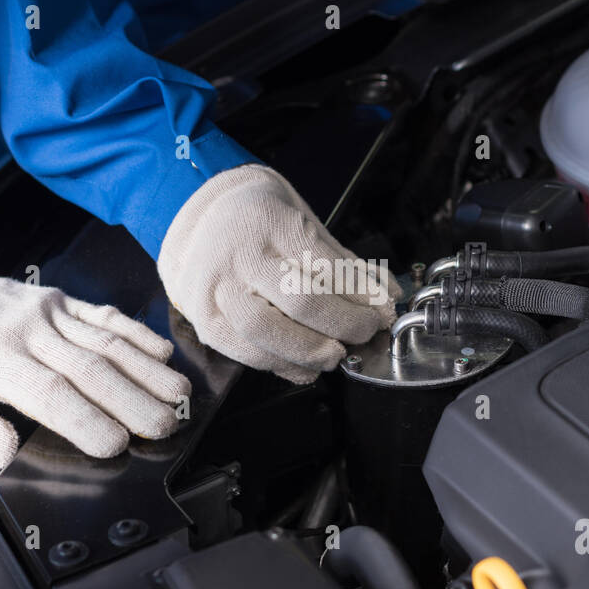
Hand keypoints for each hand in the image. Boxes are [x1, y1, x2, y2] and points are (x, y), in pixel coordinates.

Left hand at [0, 245, 189, 470]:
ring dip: (148, 370)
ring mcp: (46, 309)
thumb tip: (5, 452)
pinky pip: (104, 315)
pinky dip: (137, 334)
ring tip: (180, 396)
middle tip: (167, 427)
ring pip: (107, 340)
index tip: (115, 446)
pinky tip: (162, 353)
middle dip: (135, 401)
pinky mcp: (57, 299)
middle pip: (91, 367)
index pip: (50, 392)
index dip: (87, 420)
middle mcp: (25, 327)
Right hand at [157, 165, 400, 384]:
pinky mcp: (204, 318)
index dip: (362, 295)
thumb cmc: (262, 224)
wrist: (201, 222)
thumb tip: (387, 296)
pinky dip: (280, 365)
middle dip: (343, 324)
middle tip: (365, 332)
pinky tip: (305, 367)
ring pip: (265, 331)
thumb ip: (344, 263)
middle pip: (300, 300)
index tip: (384, 309)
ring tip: (336, 355)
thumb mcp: (304, 224)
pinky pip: (243, 352)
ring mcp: (217, 288)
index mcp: (270, 221)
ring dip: (309, 351)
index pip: (325, 266)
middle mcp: (240, 254)